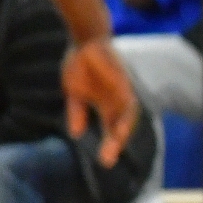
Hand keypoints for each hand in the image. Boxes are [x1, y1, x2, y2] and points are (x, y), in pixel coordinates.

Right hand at [64, 38, 138, 165]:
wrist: (85, 41)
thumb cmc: (81, 66)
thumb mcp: (74, 92)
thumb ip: (77, 112)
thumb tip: (76, 133)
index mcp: (106, 104)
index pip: (112, 128)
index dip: (110, 144)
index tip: (105, 162)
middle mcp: (117, 100)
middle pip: (122, 125)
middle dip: (116, 142)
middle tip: (107, 159)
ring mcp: (121, 90)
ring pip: (128, 113)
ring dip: (123, 128)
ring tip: (116, 142)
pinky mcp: (122, 79)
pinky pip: (125, 96)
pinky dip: (123, 109)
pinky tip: (119, 119)